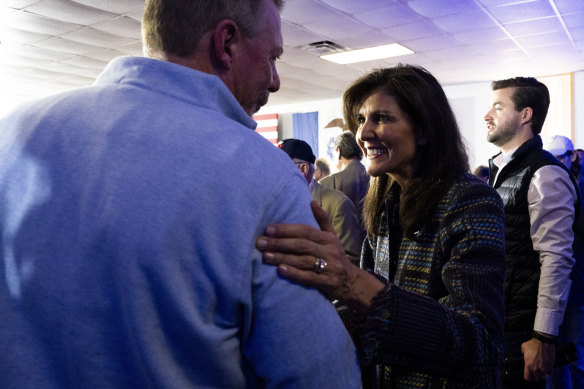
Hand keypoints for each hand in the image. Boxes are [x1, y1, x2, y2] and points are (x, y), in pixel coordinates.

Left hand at [256, 201, 382, 310]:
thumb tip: (312, 202)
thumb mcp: (332, 237)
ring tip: (265, 256)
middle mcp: (329, 251)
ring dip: (283, 258)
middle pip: (301, 245)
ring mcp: (329, 267)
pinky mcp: (327, 283)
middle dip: (279, 243)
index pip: (305, 231)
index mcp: (328, 239)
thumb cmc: (335, 257)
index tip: (268, 229)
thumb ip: (322, 221)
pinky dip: (294, 273)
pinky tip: (280, 270)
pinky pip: (309, 277)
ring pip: (303, 261)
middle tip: (260, 243)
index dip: (286, 229)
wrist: (351, 282)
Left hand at [521, 337, 554, 381]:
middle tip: (537, 372)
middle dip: (536, 376)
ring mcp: (543, 368)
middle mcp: (535, 368)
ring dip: (542, 374)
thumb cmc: (534, 344)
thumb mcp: (524, 347)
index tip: (530, 376)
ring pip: (543, 377)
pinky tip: (547, 369)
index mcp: (528, 364)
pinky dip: (549, 372)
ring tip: (542, 370)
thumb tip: (523, 354)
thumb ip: (523, 353)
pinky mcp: (550, 366)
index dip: (529, 377)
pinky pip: (550, 374)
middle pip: (536, 379)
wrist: (543, 342)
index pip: (528, 378)